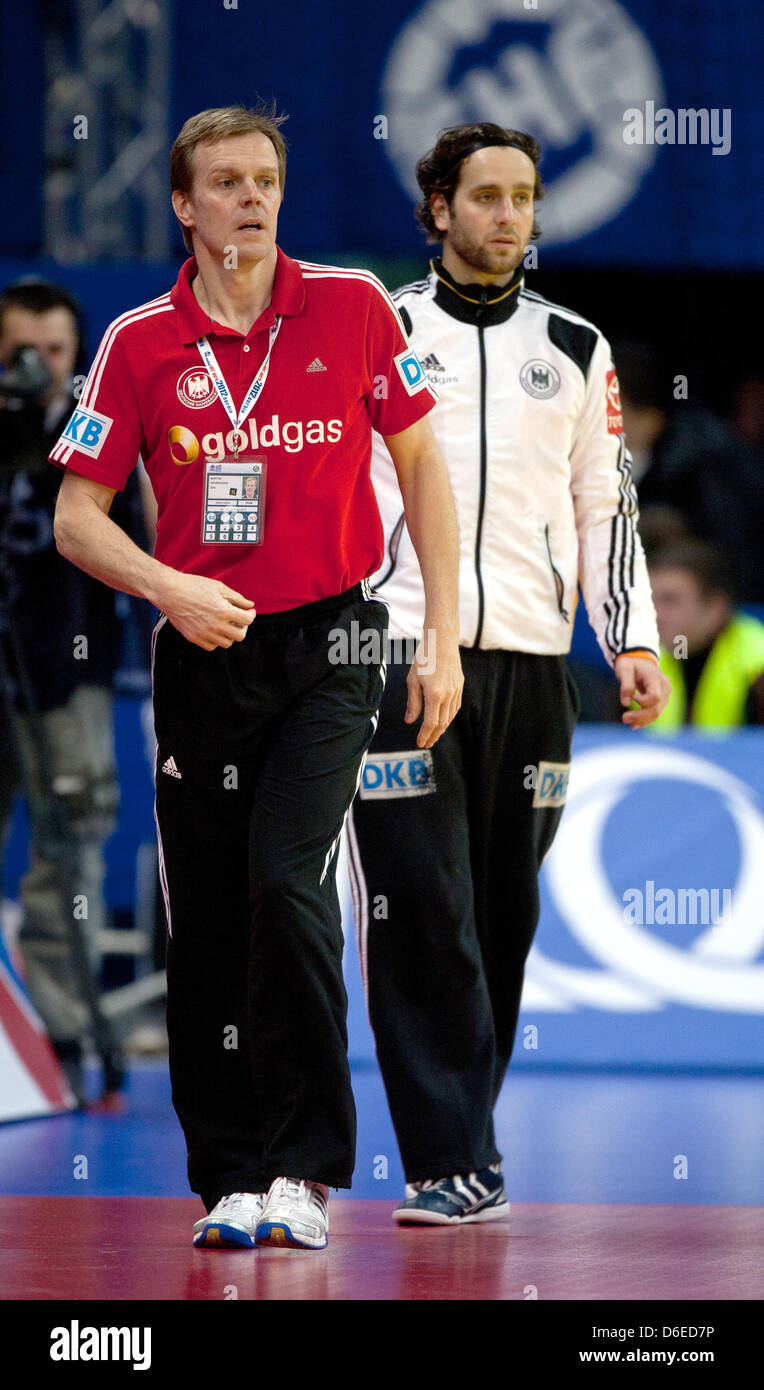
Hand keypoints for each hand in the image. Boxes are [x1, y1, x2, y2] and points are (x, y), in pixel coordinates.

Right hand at [161, 571, 254, 649]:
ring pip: (226, 643)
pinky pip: (211, 646)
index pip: (247, 620)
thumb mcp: (219, 587)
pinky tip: (214, 630)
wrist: (169, 592)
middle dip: (243, 627)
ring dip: (230, 635)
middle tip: (239, 620)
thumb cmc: (194, 586)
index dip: (251, 615)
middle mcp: (215, 625)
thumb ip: (237, 598)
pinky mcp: (193, 638)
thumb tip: (250, 605)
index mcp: (223, 610)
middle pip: (240, 636)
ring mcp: (203, 633)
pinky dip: (216, 640)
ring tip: (226, 624)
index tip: (249, 612)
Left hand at [404, 629, 463, 747]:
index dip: (425, 735)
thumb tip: (410, 721)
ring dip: (441, 728)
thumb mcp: (412, 680)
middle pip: (441, 723)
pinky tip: (442, 720)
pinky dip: (448, 717)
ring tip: (433, 735)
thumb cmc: (424, 658)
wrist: (442, 640)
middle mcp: (448, 695)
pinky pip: (455, 707)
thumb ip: (413, 703)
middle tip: (426, 744)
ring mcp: (456, 691)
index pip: (430, 723)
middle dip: (433, 736)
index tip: (420, 743)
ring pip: (450, 716)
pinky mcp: (460, 686)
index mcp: (435, 695)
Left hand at [615, 655, 670, 728]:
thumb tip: (626, 703)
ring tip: (628, 721)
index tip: (632, 697)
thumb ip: (625, 684)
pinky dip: (645, 720)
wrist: (640, 661)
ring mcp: (665, 694)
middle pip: (656, 708)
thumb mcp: (624, 668)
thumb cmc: (631, 664)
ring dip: (642, 721)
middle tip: (624, 718)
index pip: (655, 697)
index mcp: (656, 678)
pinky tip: (635, 724)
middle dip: (640, 716)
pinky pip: (655, 713)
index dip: (643, 701)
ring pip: (657, 713)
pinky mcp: (662, 700)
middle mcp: (665, 687)